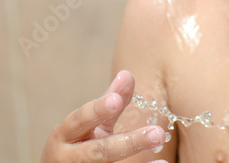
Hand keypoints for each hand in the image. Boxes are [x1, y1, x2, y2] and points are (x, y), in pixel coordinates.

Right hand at [41, 70, 168, 162]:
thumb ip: (108, 102)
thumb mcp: (88, 124)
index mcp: (64, 136)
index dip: (97, 110)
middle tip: (157, 133)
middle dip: (129, 143)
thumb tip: (127, 74)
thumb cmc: (76, 145)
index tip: (116, 101)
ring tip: (163, 161)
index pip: (80, 120)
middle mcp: (68, 157)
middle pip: (99, 151)